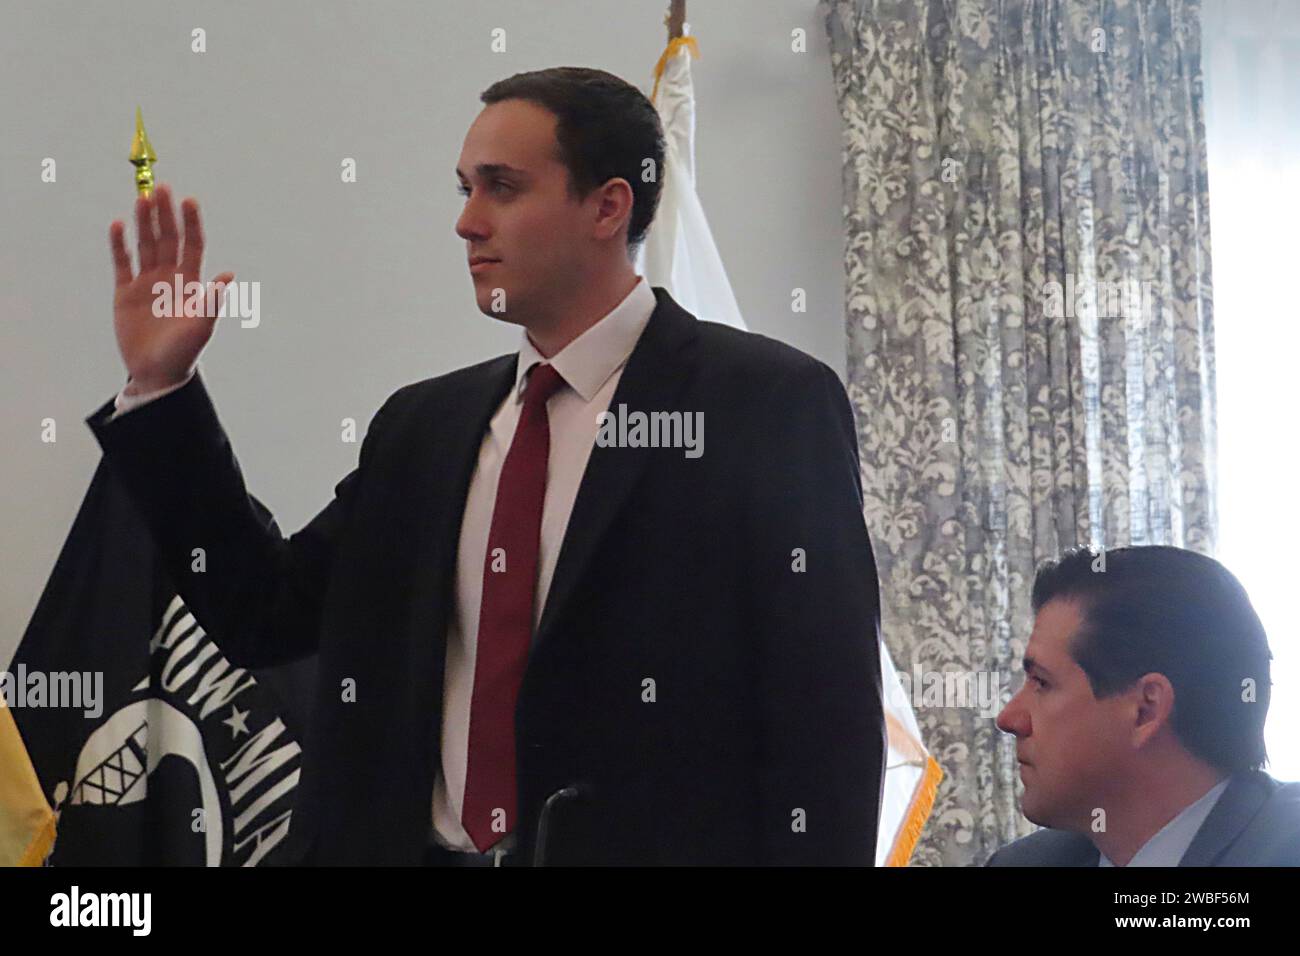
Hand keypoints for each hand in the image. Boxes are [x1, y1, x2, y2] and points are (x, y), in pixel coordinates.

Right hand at [110, 183, 233, 390]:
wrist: (157, 373)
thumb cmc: (184, 352)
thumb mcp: (201, 327)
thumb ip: (212, 301)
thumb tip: (228, 275)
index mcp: (191, 283)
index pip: (192, 245)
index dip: (191, 223)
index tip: (190, 200)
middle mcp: (169, 278)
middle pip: (168, 239)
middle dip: (166, 215)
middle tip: (163, 189)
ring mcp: (147, 283)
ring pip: (145, 245)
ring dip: (144, 223)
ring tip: (142, 198)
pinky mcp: (125, 293)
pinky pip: (122, 263)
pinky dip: (119, 245)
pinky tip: (118, 225)